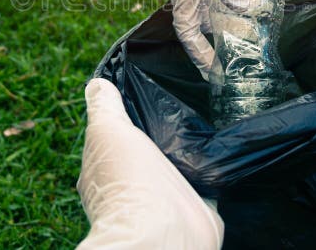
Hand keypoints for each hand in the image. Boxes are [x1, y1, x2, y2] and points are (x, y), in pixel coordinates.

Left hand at [76, 79, 223, 248]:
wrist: (162, 233)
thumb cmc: (127, 180)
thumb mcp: (107, 131)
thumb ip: (104, 107)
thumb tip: (97, 82)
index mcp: (104, 169)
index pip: (114, 135)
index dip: (127, 114)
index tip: (147, 88)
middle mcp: (132, 184)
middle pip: (146, 148)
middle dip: (159, 130)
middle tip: (181, 99)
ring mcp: (163, 197)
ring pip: (175, 162)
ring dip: (185, 148)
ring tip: (204, 117)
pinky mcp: (196, 202)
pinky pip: (203, 177)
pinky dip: (209, 165)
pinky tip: (217, 145)